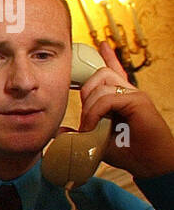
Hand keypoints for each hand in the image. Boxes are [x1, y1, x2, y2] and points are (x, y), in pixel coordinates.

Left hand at [79, 43, 173, 178]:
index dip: (107, 57)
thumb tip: (58, 132)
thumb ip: (79, 133)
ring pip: (100, 84)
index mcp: (120, 98)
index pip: (113, 71)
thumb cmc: (129, 153)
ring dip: (89, 108)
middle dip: (84, 94)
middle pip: (99, 75)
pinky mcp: (138, 100)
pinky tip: (93, 127)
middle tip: (86, 121)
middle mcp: (128, 92)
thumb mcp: (96, 141)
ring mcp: (133, 94)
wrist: (151, 164)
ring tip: (90, 128)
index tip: (101, 45)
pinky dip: (95, 113)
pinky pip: (107, 98)